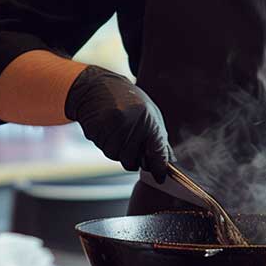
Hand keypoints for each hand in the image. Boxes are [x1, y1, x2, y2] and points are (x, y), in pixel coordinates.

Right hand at [63, 66, 172, 180]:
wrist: (96, 87)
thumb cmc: (127, 100)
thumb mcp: (149, 113)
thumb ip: (158, 139)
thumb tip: (169, 162)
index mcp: (149, 120)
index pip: (158, 152)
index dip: (159, 168)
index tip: (160, 178)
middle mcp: (133, 126)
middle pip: (134, 162)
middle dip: (134, 156)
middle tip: (130, 137)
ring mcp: (114, 130)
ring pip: (118, 158)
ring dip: (118, 150)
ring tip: (118, 130)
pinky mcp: (98, 132)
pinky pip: (105, 151)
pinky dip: (106, 144)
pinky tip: (107, 129)